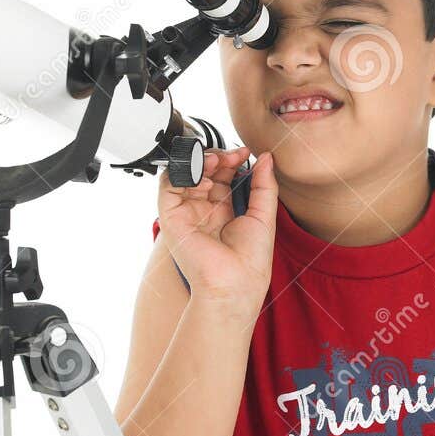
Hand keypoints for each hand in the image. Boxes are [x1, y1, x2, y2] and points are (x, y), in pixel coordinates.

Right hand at [156, 147, 277, 318]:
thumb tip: (266, 157)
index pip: (221, 176)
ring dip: (201, 161)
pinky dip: (184, 172)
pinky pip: (169, 185)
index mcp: (222, 211)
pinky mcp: (171, 217)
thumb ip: (264, 184)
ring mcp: (186, 213)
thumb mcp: (264, 214)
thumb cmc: (251, 259)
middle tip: (233, 156)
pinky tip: (205, 174)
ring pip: (185, 174)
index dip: (231, 161)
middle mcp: (202, 210)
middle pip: (203, 171)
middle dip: (218, 158)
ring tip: (219, 161)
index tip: (245, 153)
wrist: (236, 282)